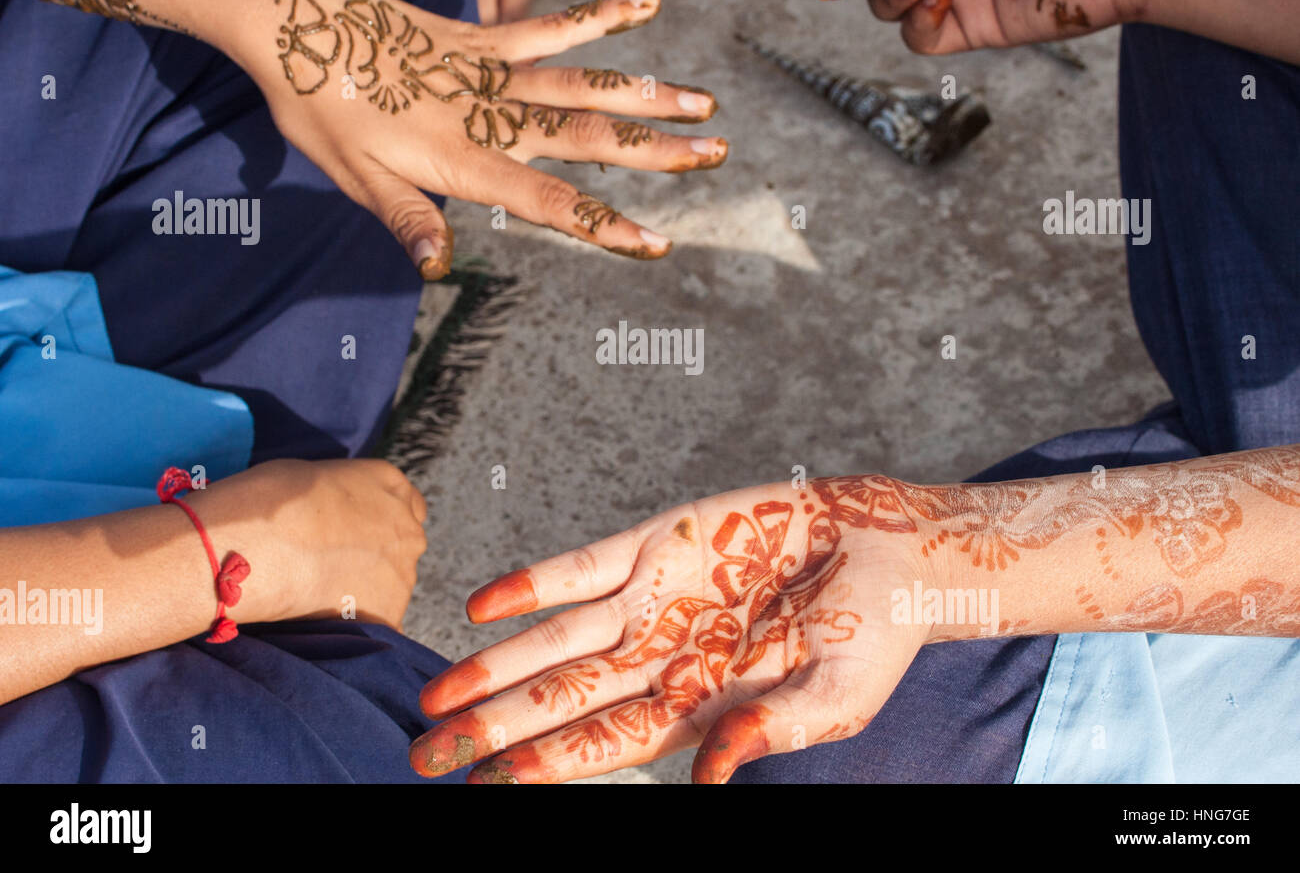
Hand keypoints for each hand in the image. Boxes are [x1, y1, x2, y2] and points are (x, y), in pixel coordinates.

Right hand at [190, 459, 427, 629]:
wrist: (259, 545)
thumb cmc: (270, 502)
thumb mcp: (313, 474)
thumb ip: (340, 496)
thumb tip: (333, 510)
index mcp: (390, 484)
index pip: (408, 505)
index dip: (382, 521)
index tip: (359, 535)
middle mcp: (406, 527)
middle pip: (402, 546)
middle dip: (376, 556)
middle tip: (335, 567)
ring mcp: (403, 571)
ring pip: (391, 584)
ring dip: (365, 590)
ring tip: (319, 595)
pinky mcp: (389, 612)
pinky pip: (379, 623)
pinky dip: (357, 623)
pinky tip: (324, 620)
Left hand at [231, 0, 724, 278]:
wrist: (289, 22)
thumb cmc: (316, 107)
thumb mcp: (351, 177)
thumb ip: (405, 217)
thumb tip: (439, 266)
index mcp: (462, 158)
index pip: (547, 201)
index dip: (604, 224)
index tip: (657, 242)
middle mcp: (489, 113)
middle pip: (587, 135)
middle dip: (656, 150)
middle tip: (716, 153)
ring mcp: (491, 71)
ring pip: (585, 84)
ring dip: (648, 93)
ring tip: (705, 101)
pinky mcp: (483, 38)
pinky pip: (550, 28)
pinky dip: (600, 18)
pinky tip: (647, 4)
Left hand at [408, 476, 946, 782]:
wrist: (888, 548)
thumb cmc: (873, 636)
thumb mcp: (836, 699)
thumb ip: (772, 734)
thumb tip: (709, 780)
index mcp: (698, 706)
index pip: (606, 745)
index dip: (548, 765)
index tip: (489, 785)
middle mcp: (660, 657)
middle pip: (562, 701)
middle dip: (495, 730)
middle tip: (426, 754)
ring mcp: (652, 600)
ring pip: (557, 640)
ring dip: (496, 665)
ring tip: (436, 694)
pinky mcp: (658, 542)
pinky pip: (582, 566)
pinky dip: (533, 584)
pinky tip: (482, 605)